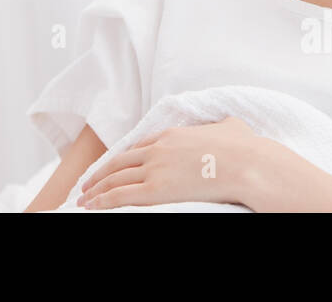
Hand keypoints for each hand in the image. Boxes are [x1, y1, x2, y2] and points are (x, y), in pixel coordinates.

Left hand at [77, 116, 259, 209]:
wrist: (247, 163)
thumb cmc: (246, 149)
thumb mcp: (232, 127)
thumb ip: (224, 126)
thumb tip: (231, 125)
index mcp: (173, 134)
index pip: (139, 146)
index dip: (123, 158)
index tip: (113, 165)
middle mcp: (158, 149)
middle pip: (120, 161)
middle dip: (101, 174)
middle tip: (88, 184)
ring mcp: (155, 168)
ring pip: (116, 178)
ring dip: (96, 189)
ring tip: (84, 198)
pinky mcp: (156, 189)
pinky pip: (121, 195)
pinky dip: (102, 200)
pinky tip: (91, 206)